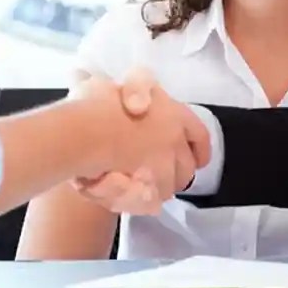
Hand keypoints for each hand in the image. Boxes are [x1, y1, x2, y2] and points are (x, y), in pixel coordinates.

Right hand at [73, 68, 204, 214]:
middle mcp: (175, 140)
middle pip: (187, 166)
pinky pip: (152, 199)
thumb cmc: (98, 104)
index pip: (200, 135)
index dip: (200, 149)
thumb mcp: (122, 87)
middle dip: (178, 173)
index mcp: (174, 113)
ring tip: (142, 185)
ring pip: (170, 186)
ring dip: (160, 186)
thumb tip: (132, 95)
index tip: (198, 159)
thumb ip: (134, 93)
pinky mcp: (149, 187)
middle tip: (161, 174)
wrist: (86, 133)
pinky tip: (130, 193)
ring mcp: (164, 166)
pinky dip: (144, 198)